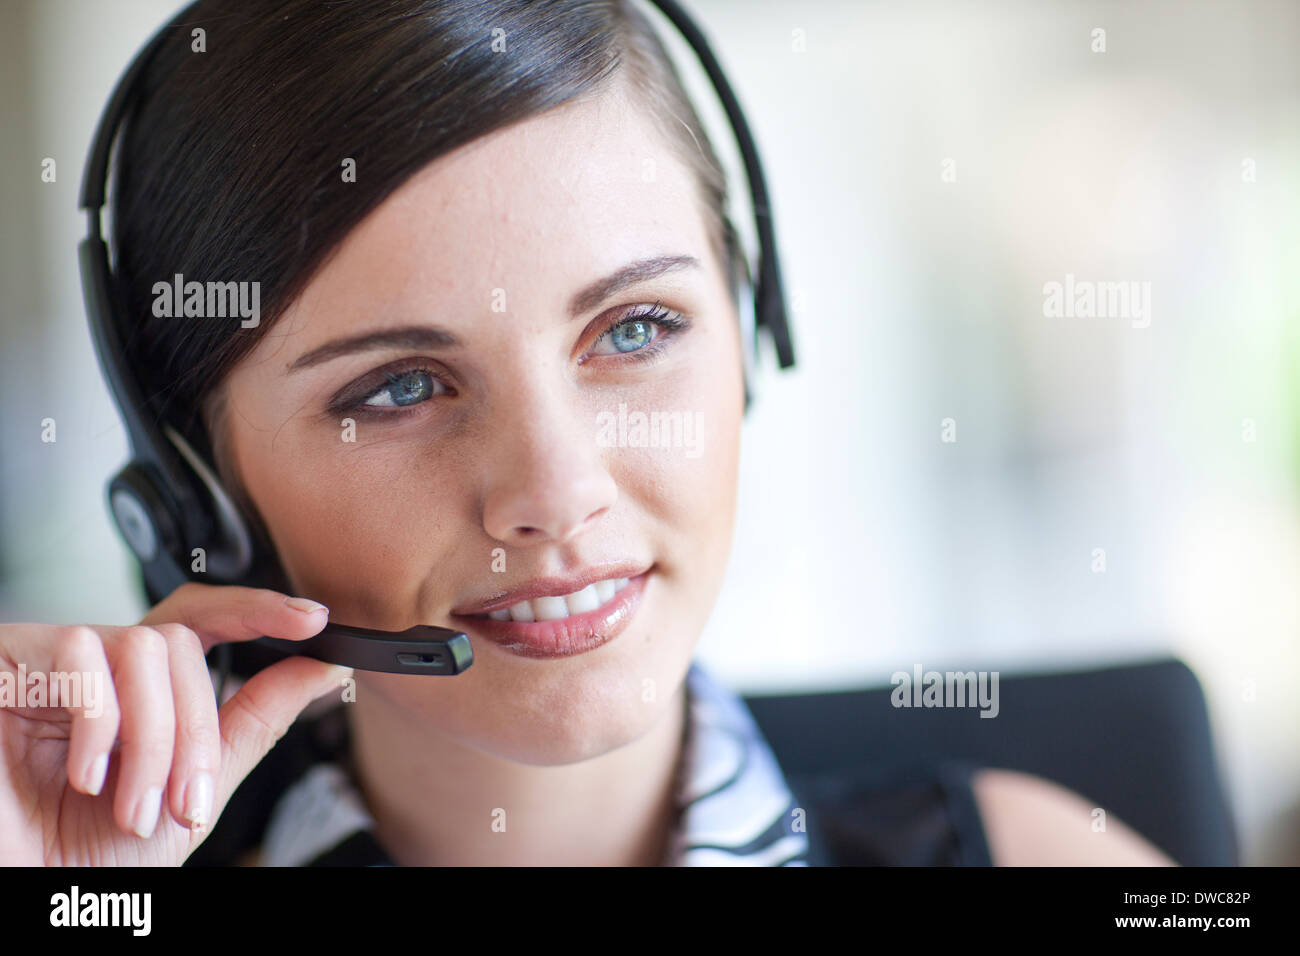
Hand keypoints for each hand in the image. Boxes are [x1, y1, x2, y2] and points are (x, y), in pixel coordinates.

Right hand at [0, 583, 351, 864]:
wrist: (18, 894)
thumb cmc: (83, 858)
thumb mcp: (193, 793)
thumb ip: (255, 722)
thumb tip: (324, 668)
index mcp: (141, 692)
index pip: (203, 619)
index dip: (258, 609)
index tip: (314, 620)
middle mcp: (99, 670)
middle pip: (182, 642)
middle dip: (199, 728)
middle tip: (189, 801)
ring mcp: (53, 664)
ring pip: (146, 648)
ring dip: (156, 739)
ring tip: (136, 808)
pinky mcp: (12, 663)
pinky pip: (83, 653)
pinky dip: (101, 724)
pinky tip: (87, 776)